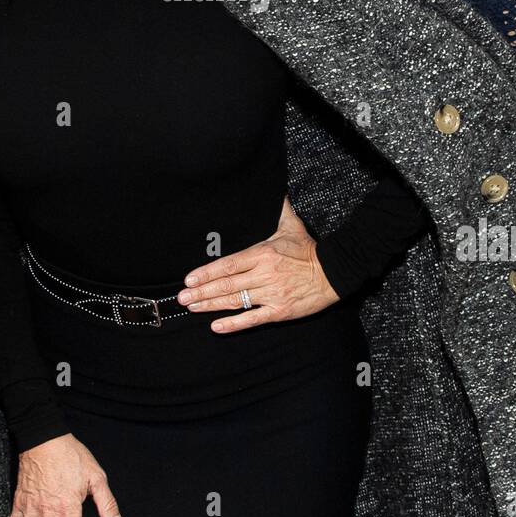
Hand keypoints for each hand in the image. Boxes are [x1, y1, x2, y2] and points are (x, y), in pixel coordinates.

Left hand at [177, 197, 339, 332]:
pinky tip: (216, 326)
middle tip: (182, 297)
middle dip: (201, 292)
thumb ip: (279, 209)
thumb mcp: (292, 226)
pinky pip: (253, 318)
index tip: (189, 278)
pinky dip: (234, 324)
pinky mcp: (279, 311)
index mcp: (262, 253)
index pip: (228, 264)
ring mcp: (271, 294)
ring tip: (192, 307)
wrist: (334, 272)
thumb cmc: (309, 250)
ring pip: (235, 301)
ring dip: (211, 305)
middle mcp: (263, 274)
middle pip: (226, 284)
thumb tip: (276, 190)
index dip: (207, 272)